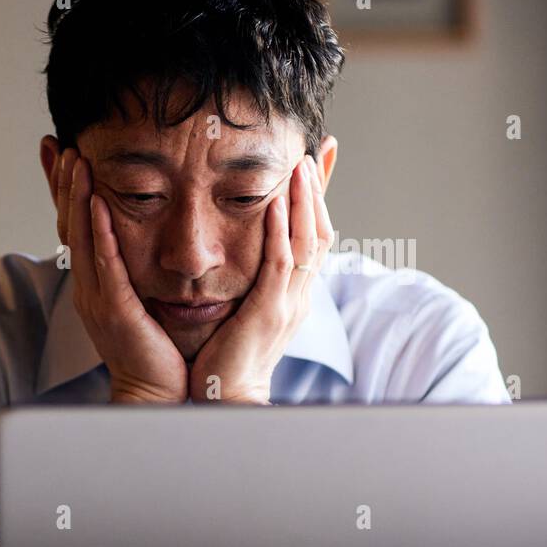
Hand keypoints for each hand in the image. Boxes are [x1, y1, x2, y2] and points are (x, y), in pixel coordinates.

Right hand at [53, 148, 187, 403]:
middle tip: (61, 146)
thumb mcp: (143, 304)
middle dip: (63, 185)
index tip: (62, 155)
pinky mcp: (115, 309)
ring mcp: (98, 299)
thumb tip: (146, 244)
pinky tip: (96, 204)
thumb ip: (139, 274)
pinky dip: (99, 233)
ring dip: (77, 198)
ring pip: (82, 238)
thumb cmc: (158, 355)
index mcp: (95, 286)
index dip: (66, 192)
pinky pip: (105, 264)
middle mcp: (89, 289)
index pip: (76, 228)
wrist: (156, 395)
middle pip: (69, 226)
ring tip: (76, 161)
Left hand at [189, 154, 333, 403]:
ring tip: (300, 164)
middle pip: (321, 231)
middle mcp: (298, 295)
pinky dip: (281, 232)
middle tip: (317, 149)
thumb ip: (249, 283)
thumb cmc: (225, 358)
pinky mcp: (269, 312)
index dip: (318, 199)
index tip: (317, 161)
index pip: (314, 237)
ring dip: (305, 200)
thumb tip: (245, 257)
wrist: (224, 397)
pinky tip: (276, 204)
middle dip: (319, 189)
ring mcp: (288, 303)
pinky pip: (280, 265)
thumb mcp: (244, 312)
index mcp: (293, 294)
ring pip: (308, 242)